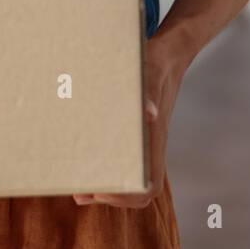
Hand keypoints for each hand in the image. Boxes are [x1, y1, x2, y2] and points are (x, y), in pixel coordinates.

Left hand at [73, 27, 192, 208]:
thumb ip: (148, 92)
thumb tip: (150, 113)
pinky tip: (84, 153)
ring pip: (130, 176)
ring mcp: (145, 140)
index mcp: (155, 138)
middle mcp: (151, 145)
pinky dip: (105, 163)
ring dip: (106, 183)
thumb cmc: (157, 63)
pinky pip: (124, 158)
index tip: (99, 190)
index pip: (149, 186)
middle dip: (109, 195)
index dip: (126, 196)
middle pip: (137, 190)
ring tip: (79, 177)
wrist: (171, 52)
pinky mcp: (138, 131)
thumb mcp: (149, 73)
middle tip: (80, 190)